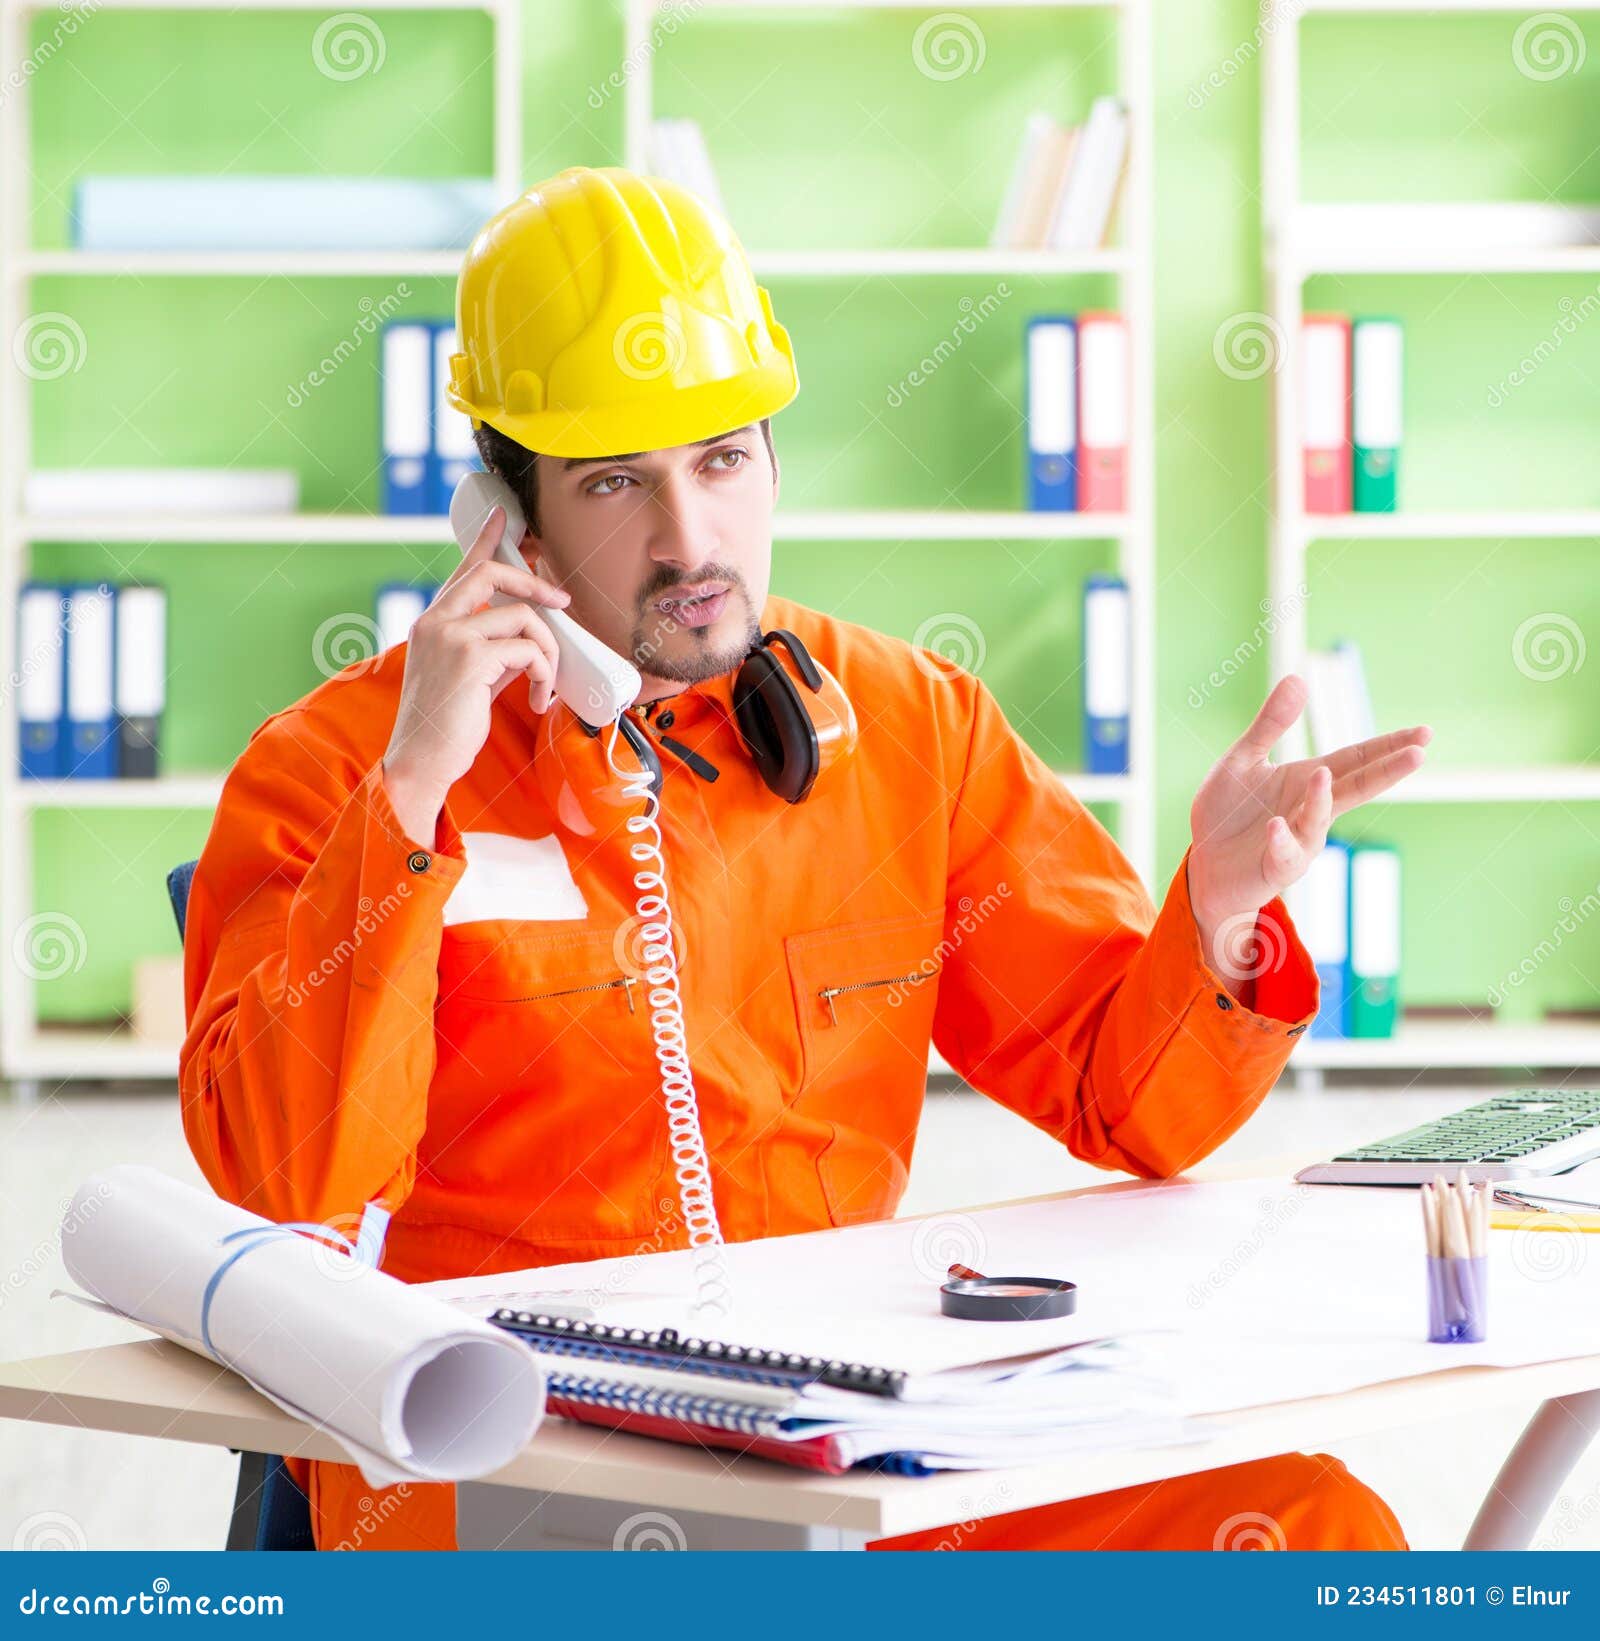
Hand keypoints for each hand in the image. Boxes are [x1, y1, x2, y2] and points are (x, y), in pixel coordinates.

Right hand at [381, 505, 569, 844]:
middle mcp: (436, 622)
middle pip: (492, 575)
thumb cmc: (445, 727)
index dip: (486, 541)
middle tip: (563, 604)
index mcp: (432, 624)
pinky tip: (537, 700)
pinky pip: (529, 649)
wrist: (420, 762)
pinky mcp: (469, 658)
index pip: (463, 571)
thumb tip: (528, 642)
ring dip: (547, 652)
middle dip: (535, 585)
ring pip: (523, 618)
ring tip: (544, 685)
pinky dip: (544, 674)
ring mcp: (450, 636)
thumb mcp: (468, 678)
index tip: (503, 515)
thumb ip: (490, 651)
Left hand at [1187, 675, 1430, 996]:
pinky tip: (1275, 825)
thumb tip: (1298, 678)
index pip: (1357, 759)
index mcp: (1309, 779)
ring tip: (1322, 775)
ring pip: (1317, 819)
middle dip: (1386, 771)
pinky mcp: (1276, 866)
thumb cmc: (1228, 811)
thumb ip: (1271, 724)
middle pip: (1355, 787)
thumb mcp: (1243, 759)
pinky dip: (1280, 839)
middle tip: (1419, 753)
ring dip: (1320, 800)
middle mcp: (1312, 809)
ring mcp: (1299, 840)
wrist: (1205, 862)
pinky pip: (1282, 852)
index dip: (1389, 746)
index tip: (1425, 732)